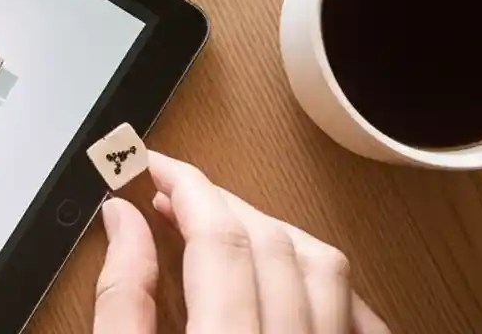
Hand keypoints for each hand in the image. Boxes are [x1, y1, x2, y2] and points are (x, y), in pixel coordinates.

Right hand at [94, 152, 389, 333]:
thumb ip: (120, 299)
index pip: (220, 240)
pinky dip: (330, 281)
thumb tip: (122, 219)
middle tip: (169, 194)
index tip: (152, 165)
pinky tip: (292, 274)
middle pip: (274, 244)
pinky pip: (362, 316)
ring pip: (325, 269)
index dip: (185, 186)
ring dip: (273, 231)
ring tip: (221, 228)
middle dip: (218, 202)